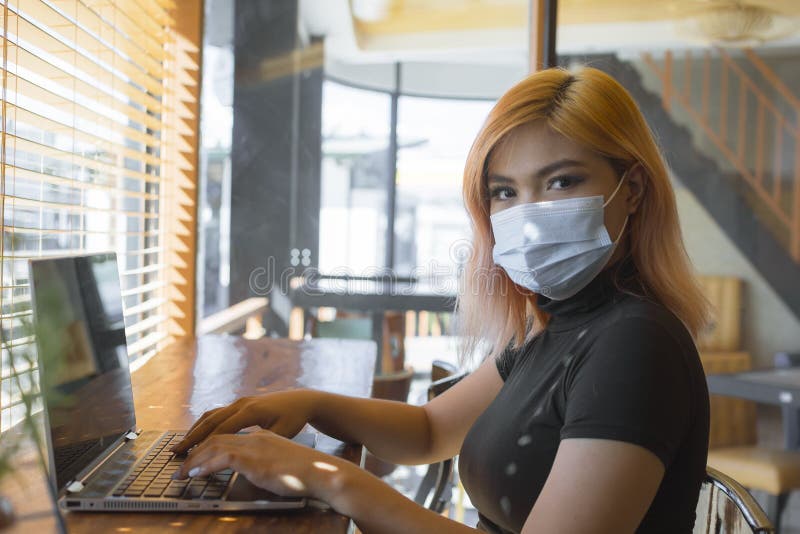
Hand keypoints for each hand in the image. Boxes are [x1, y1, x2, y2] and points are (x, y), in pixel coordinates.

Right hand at [171, 389, 318, 453]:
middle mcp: (241, 404)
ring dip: (194, 430)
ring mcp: (239, 402)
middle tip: (176, 452)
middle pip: (211, 421)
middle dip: (192, 437)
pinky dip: (203, 424)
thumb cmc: (294, 418)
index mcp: (251, 411)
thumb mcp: (283, 433)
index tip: (193, 459)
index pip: (222, 430)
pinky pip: (216, 413)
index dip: (206, 445)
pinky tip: (196, 436)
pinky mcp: (240, 404)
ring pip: (211, 415)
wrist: (301, 400)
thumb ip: (264, 442)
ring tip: (180, 445)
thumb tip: (248, 455)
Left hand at [172, 430, 345, 500]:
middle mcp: (255, 436)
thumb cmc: (305, 472)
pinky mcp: (254, 459)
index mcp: (262, 436)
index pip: (228, 434)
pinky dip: (205, 465)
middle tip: (179, 463)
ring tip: (181, 472)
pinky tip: (195, 474)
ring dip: (194, 459)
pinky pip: (222, 458)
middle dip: (194, 449)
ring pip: (215, 445)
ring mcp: (254, 445)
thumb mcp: (281, 463)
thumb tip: (254, 472)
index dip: (208, 444)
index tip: (194, 455)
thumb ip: (265, 463)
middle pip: (216, 436)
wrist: (321, 472)